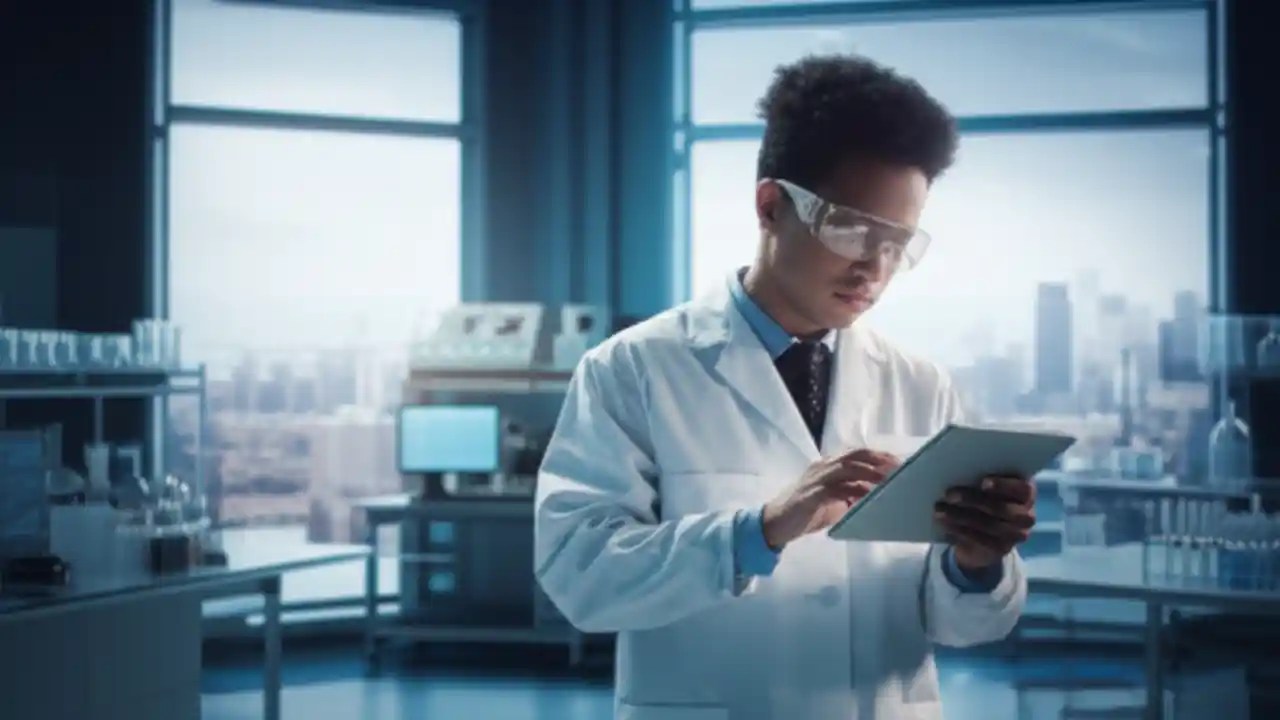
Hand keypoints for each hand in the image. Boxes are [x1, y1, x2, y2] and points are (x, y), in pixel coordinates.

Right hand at [761, 449, 898, 549]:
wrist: (774, 523)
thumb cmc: (804, 513)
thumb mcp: (832, 502)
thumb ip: (850, 495)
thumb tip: (874, 496)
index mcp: (826, 465)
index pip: (856, 453)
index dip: (878, 455)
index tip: (897, 462)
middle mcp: (823, 467)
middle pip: (856, 455)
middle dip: (879, 459)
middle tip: (899, 468)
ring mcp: (817, 479)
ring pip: (849, 468)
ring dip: (872, 473)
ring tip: (890, 481)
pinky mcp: (814, 494)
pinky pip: (840, 489)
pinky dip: (857, 491)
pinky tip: (870, 497)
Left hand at [934, 476, 1035, 572]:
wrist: (983, 533)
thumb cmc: (982, 498)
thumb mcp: (984, 487)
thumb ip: (979, 478)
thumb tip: (956, 471)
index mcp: (1026, 493)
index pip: (1023, 489)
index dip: (1004, 486)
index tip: (983, 483)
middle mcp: (1027, 515)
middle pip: (1001, 508)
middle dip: (973, 500)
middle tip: (949, 494)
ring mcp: (1017, 535)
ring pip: (989, 525)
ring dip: (960, 516)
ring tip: (939, 509)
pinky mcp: (1003, 549)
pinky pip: (981, 540)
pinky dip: (960, 530)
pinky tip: (945, 523)